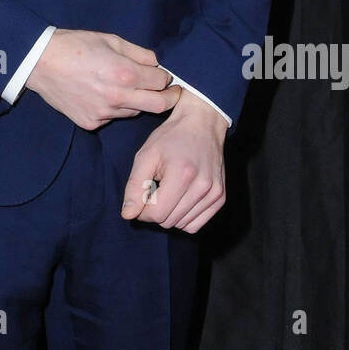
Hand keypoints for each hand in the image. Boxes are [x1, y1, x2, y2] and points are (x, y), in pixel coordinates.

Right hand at [25, 28, 179, 129]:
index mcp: (124, 73)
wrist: (40, 63)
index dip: (166, 77)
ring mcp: (103, 113)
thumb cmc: (75, 45)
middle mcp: (117, 97)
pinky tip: (102, 94)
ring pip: (134, 112)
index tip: (164, 75)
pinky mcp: (90, 123)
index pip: (161, 82)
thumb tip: (157, 64)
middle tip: (171, 92)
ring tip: (126, 88)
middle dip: (169, 98)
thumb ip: (139, 53)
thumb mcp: (111, 39)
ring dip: (138, 102)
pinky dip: (115, 108)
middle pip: (158, 106)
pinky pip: (113, 117)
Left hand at [120, 87, 226, 232]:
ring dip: (170, 214)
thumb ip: (134, 187)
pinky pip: (195, 225)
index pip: (157, 214)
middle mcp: (202, 187)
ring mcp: (214, 193)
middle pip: (169, 221)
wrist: (202, 123)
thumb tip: (128, 215)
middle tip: (154, 190)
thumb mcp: (146, 155)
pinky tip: (180, 200)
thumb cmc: (171, 137)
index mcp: (182, 174)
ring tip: (168, 191)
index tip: (141, 196)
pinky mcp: (220, 198)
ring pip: (182, 225)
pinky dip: (184, 218)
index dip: (142, 210)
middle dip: (155, 211)